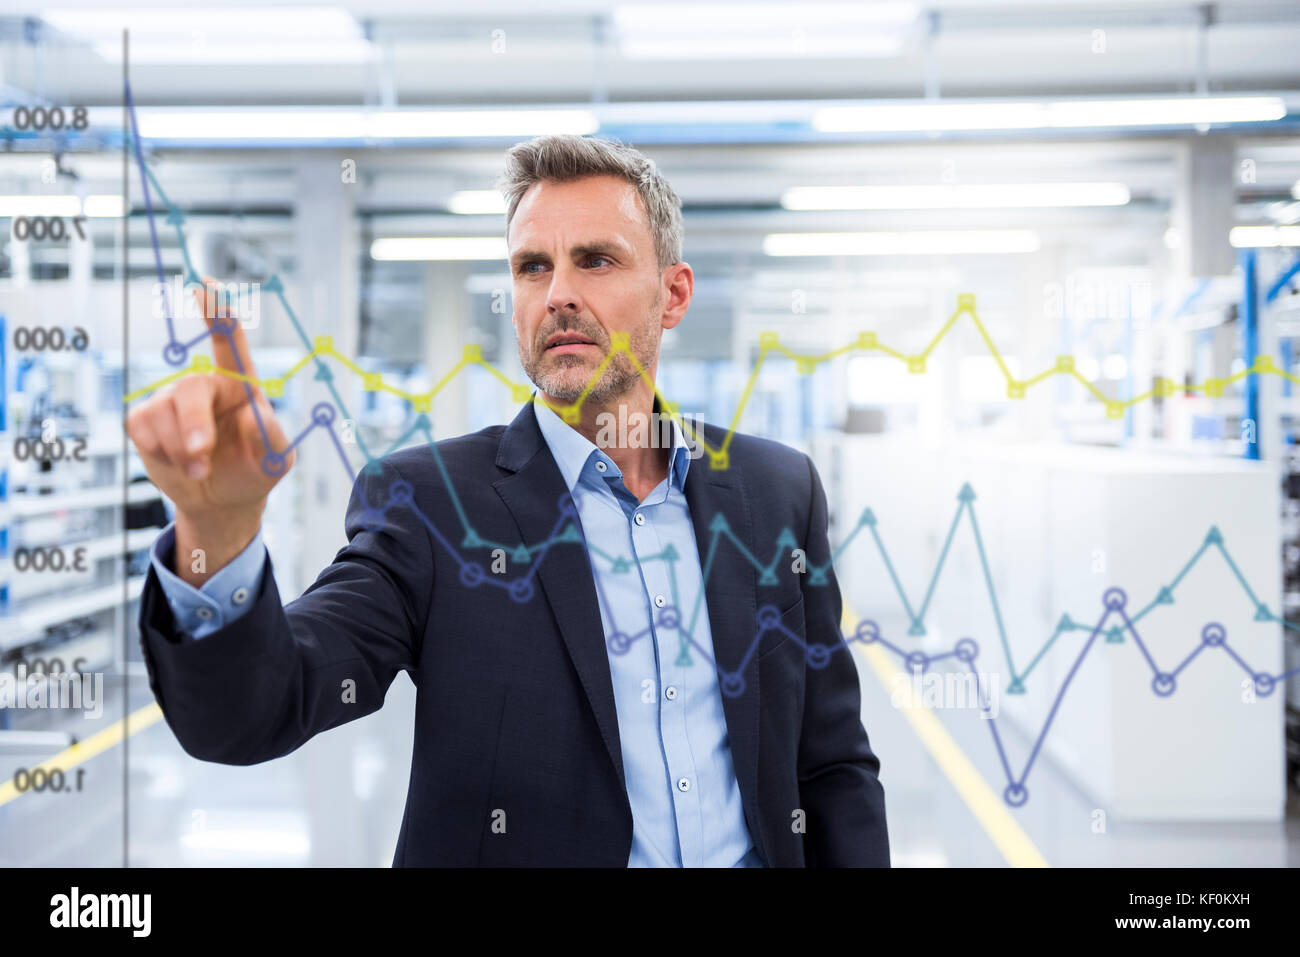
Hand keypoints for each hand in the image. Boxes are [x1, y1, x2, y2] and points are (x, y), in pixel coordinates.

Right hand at [127, 280, 293, 583]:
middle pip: (190, 388)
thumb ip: (271, 438)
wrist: (223, 500)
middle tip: (202, 458)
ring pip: (163, 412)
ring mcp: (172, 401)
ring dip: (181, 450)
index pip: (229, 341)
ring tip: (200, 470)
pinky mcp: (146, 420)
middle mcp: (205, 385)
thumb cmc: (255, 468)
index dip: (218, 312)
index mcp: (241, 385)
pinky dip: (160, 451)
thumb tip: (256, 418)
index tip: (206, 285)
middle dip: (194, 426)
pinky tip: (178, 464)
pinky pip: (140, 426)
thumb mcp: (276, 459)